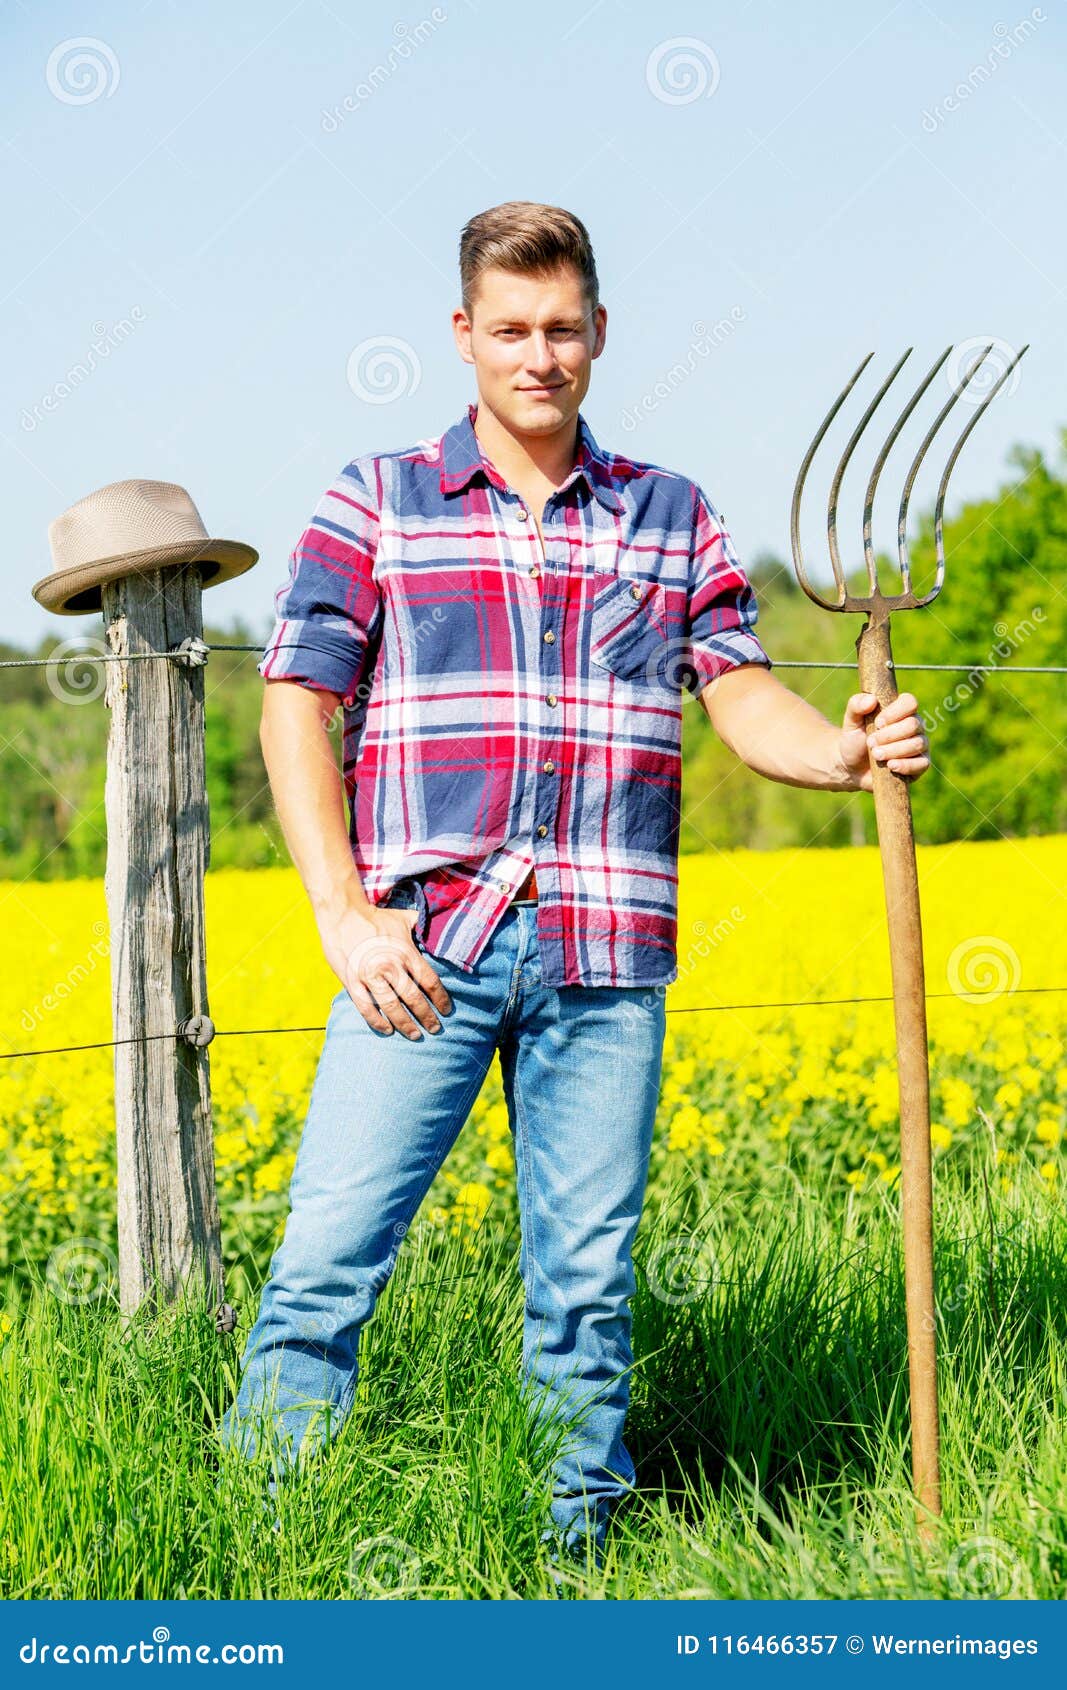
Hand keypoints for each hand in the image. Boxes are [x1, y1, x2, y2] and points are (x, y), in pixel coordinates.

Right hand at [318, 901, 452, 1037]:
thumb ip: (422, 926)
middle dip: (427, 1017)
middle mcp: (390, 966)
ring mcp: (370, 976)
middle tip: (435, 1029)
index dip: (441, 999)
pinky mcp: (352, 981)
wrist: (342, 914)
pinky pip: (366, 1007)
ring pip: (392, 1007)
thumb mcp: (404, 918)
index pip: (429, 981)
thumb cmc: (376, 917)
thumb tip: (440, 926)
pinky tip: (387, 1030)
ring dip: (405, 1024)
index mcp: (406, 952)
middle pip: (413, 998)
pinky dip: (377, 1021)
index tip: (446, 1011)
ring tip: (415, 1035)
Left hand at [838, 691, 930, 792]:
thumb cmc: (855, 740)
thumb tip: (872, 700)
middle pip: (913, 725)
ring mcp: (920, 744)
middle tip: (870, 743)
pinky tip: (890, 766)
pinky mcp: (920, 764)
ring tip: (875, 755)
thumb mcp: (851, 721)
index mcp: (900, 710)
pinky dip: (905, 765)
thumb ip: (856, 705)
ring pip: (917, 744)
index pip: (910, 702)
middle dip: (888, 736)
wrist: (853, 767)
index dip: (894, 712)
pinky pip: (922, 763)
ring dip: (893, 750)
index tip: (878, 723)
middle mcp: (914, 725)